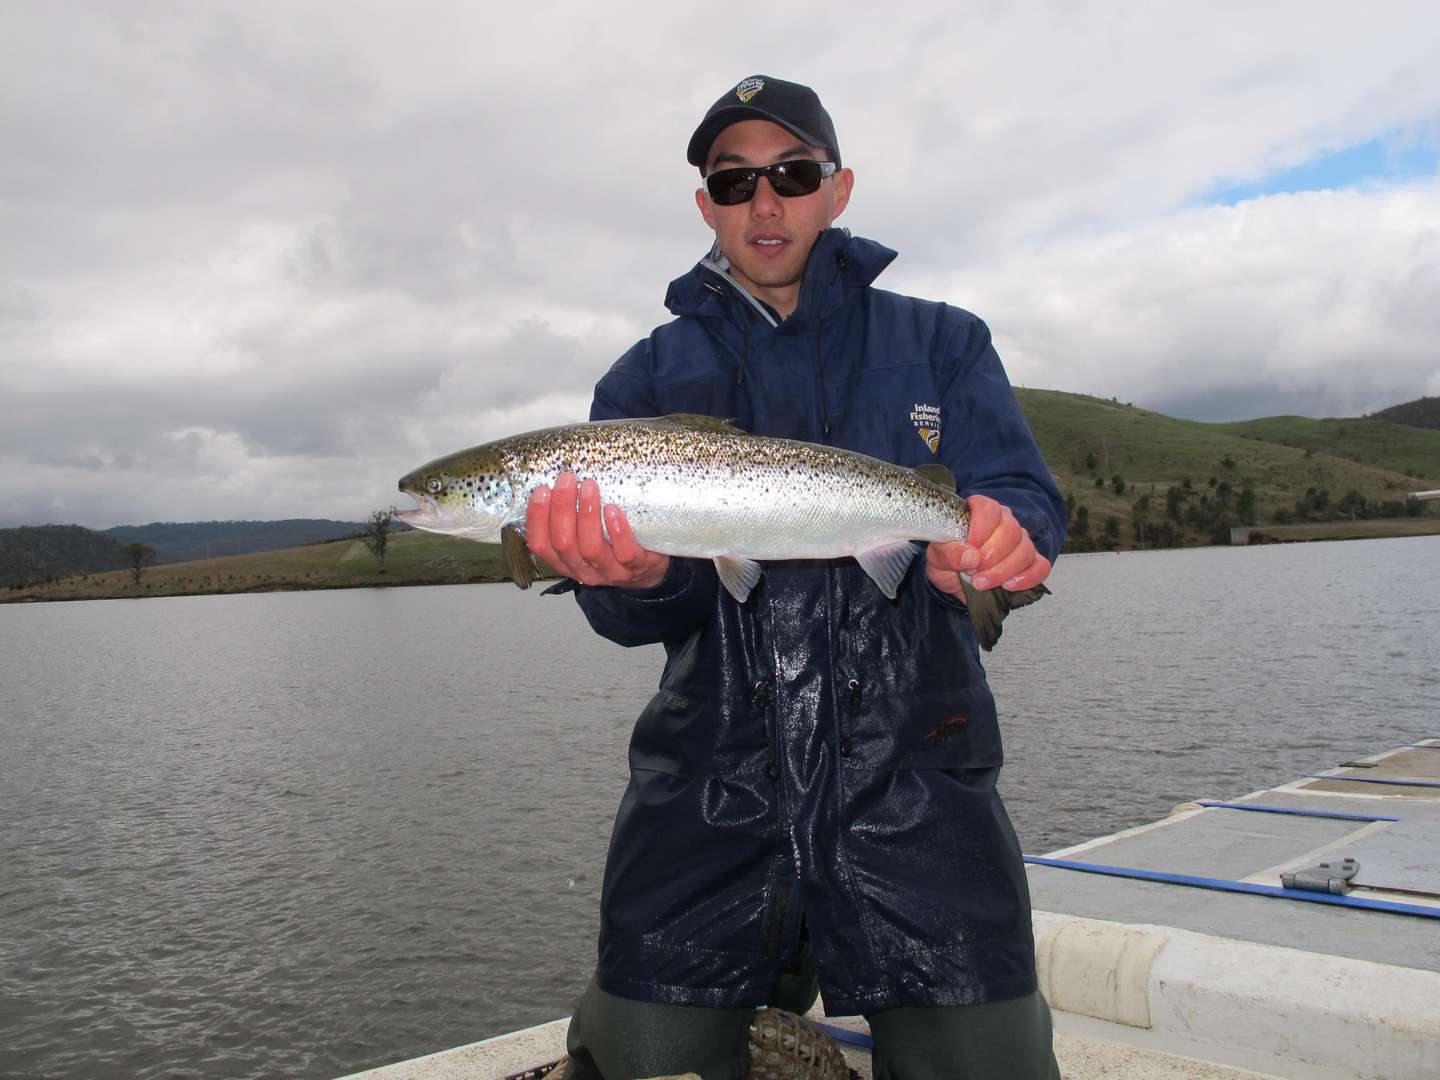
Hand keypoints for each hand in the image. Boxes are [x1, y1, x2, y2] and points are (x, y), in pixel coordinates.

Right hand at [525, 472, 670, 588]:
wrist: (648, 570)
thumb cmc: (612, 546)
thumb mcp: (585, 537)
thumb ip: (570, 520)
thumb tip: (558, 483)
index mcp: (565, 562)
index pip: (541, 545)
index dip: (537, 518)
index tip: (542, 490)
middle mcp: (583, 570)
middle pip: (563, 544)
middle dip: (562, 508)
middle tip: (567, 480)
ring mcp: (610, 571)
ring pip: (590, 548)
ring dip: (587, 514)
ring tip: (589, 487)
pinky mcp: (635, 567)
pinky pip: (624, 552)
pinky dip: (617, 530)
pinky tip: (613, 509)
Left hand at [925, 493, 1050, 599]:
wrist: (955, 581)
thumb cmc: (948, 561)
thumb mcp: (937, 558)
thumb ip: (948, 553)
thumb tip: (971, 556)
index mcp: (980, 512)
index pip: (988, 508)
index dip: (981, 527)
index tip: (970, 547)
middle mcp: (1005, 522)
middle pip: (1011, 531)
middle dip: (991, 556)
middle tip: (972, 572)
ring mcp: (1020, 541)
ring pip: (1025, 550)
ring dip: (1003, 571)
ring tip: (981, 583)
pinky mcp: (1031, 561)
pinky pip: (1040, 566)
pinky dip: (1026, 578)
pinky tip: (1008, 586)